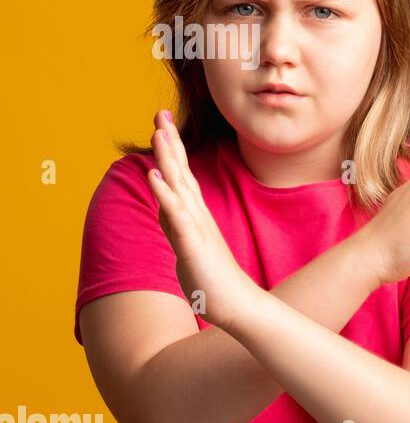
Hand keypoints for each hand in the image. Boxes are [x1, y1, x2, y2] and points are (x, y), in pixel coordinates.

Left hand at [146, 109, 259, 328]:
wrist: (241, 307)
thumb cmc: (217, 282)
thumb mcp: (191, 248)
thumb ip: (178, 226)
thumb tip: (167, 211)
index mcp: (197, 217)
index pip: (182, 178)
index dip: (173, 151)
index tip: (163, 126)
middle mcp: (198, 217)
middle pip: (181, 174)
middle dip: (170, 144)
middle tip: (160, 115)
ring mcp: (197, 229)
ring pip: (180, 188)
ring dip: (168, 159)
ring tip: (158, 133)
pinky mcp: (195, 245)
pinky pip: (178, 216)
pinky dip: (165, 194)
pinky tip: (155, 177)